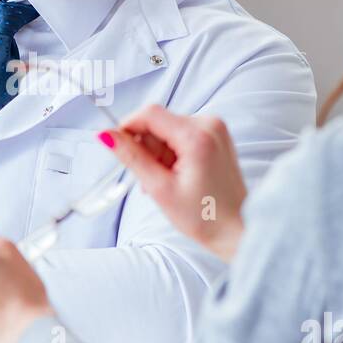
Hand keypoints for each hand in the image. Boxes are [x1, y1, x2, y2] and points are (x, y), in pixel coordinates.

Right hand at [98, 104, 246, 261]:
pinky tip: (175, 175)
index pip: (150, 113)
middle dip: (146, 146)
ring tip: (164, 181)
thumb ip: (131, 157)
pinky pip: (181, 135)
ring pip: (168, 129)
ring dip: (158, 152)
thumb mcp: (160, 188)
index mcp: (197, 136)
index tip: (116, 146)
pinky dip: (172, 153)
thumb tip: (107, 135)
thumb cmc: (205, 216)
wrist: (236, 229)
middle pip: (159, 121)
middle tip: (149, 177)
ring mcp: (215, 129)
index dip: (127, 127)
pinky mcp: (215, 136)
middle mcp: (209, 125)